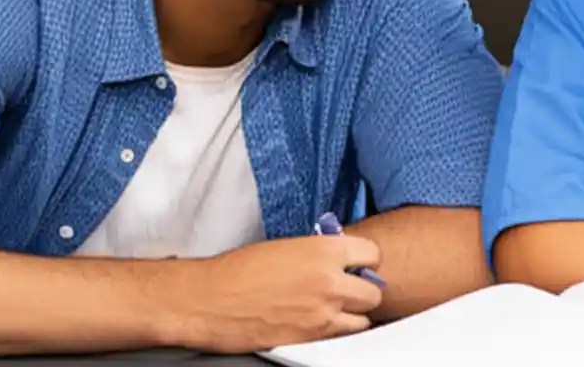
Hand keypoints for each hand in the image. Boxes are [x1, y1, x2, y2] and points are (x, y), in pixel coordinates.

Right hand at [167, 235, 383, 352]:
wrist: (209, 299)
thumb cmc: (239, 269)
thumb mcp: (286, 246)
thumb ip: (318, 253)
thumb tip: (337, 259)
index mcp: (325, 251)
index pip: (373, 254)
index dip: (365, 260)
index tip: (357, 264)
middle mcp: (331, 282)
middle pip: (374, 291)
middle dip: (363, 290)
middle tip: (349, 288)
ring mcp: (323, 313)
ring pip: (364, 319)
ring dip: (354, 314)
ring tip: (337, 309)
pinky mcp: (311, 338)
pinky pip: (342, 336)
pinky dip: (338, 330)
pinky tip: (322, 322)